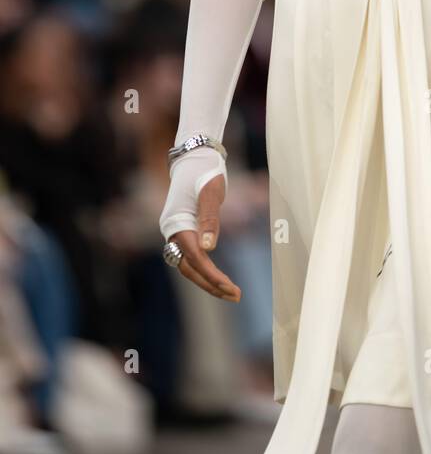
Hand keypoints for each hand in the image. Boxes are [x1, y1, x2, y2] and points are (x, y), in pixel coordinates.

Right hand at [159, 149, 240, 301]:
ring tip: (231, 292)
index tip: (230, 287)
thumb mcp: (212, 192)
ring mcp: (176, 232)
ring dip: (207, 281)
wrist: (194, 157)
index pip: (195, 258)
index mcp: (177, 223)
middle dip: (211, 284)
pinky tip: (220, 278)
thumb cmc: (205, 172)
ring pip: (188, 266)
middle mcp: (172, 231)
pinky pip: (191, 257)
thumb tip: (209, 248)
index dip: (212, 275)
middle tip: (235, 295)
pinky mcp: (183, 232)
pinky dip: (205, 270)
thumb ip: (210, 218)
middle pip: (189, 268)